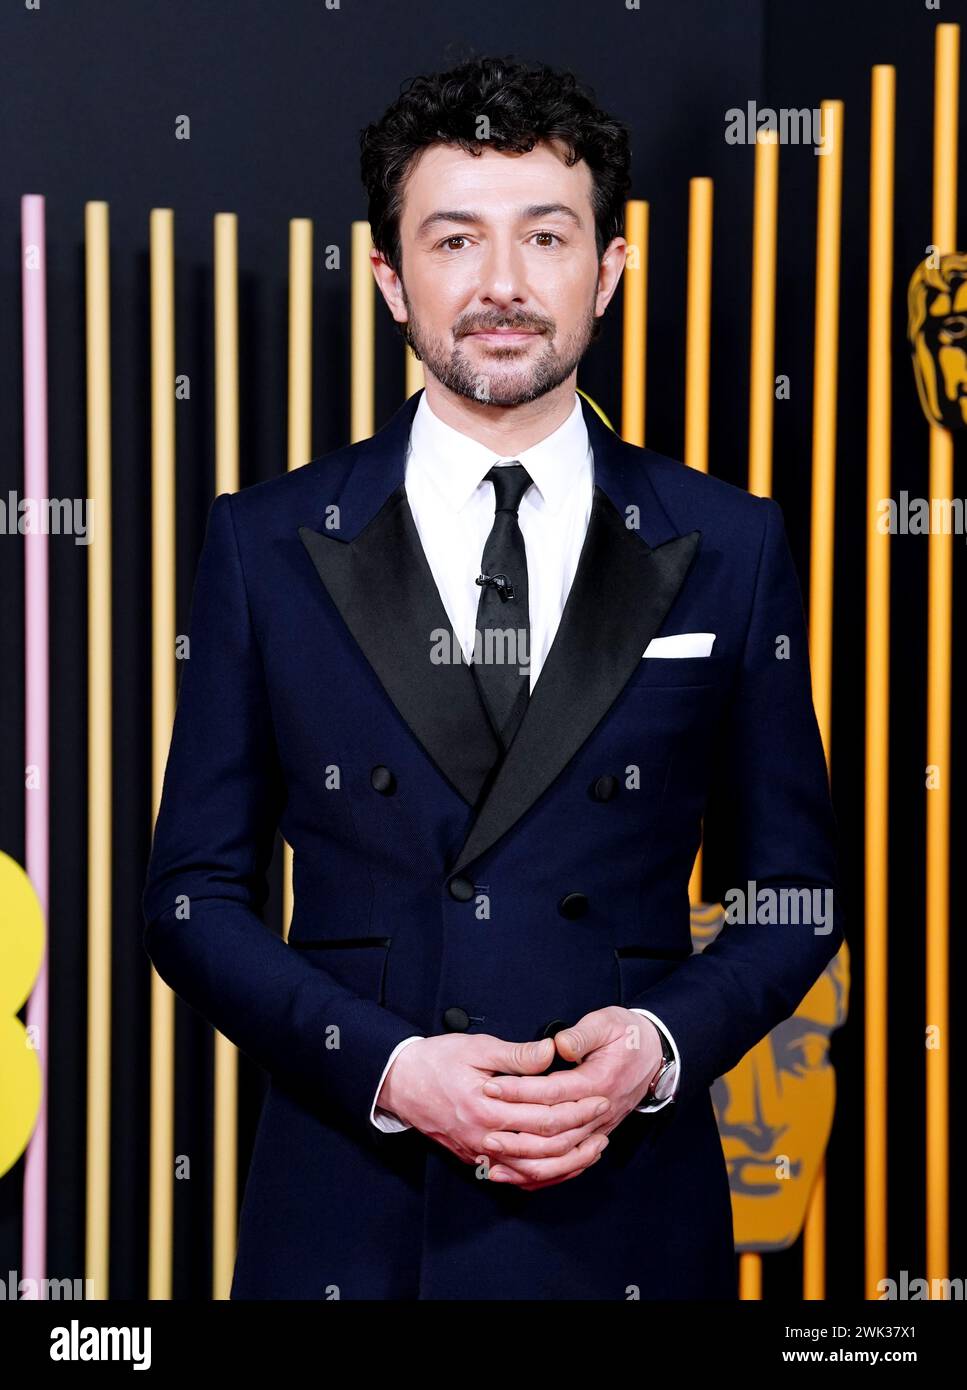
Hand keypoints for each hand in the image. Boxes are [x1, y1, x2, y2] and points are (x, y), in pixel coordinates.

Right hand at [377, 1033, 615, 1187]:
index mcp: (487, 1107)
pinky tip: (561, 1168)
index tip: (598, 1096)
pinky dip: (542, 1177)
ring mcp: (480, 1154)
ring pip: (532, 1171)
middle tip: (602, 1116)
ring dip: (567, 1162)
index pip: (544, 1114)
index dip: (576, 1107)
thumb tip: (551, 1052)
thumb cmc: (436, 1061)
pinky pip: (515, 1178)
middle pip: (544, 1145)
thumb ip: (517, 1055)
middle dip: (579, 1132)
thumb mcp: (477, 1048)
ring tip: (593, 1148)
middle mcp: (485, 1137)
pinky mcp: (476, 1161)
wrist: (400, 1083)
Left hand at [478, 1007, 661, 1188]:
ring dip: (526, 1158)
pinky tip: (521, 1173)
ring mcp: (599, 1128)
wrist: (656, 1056)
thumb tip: (558, 1045)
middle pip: (554, 1131)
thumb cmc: (628, 1035)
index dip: (519, 1090)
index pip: (552, 1092)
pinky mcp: (595, 1136)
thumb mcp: (607, 1023)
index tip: (491, 1086)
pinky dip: (545, 1172)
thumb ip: (582, 1035)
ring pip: (561, 1154)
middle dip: (517, 1132)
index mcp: (598, 1081)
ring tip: (494, 1156)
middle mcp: (599, 1111)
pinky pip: (570, 1163)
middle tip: (484, 1130)